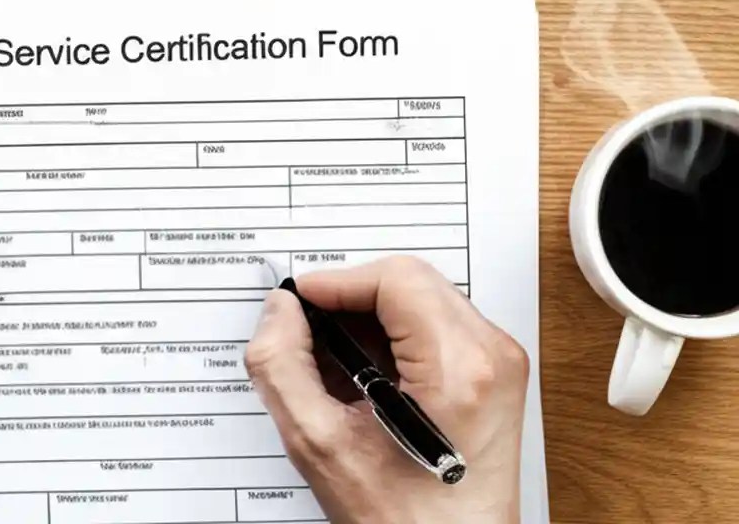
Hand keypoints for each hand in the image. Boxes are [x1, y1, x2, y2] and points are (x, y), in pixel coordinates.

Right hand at [245, 257, 528, 523]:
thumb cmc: (404, 521)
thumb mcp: (320, 444)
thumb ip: (283, 366)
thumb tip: (280, 312)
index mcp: (458, 367)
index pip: (394, 279)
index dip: (337, 282)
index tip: (299, 301)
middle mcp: (491, 356)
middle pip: (410, 282)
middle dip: (351, 298)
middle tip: (308, 329)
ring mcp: (499, 364)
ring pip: (423, 299)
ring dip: (370, 318)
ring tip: (332, 360)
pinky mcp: (495, 375)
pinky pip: (438, 325)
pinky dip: (393, 336)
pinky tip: (363, 374)